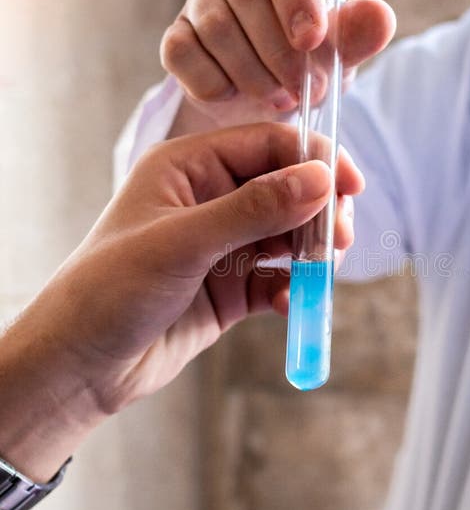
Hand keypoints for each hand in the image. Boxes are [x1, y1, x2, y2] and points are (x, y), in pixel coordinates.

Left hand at [1, 123, 362, 454]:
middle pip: (286, 189)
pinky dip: (291, 290)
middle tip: (340, 240)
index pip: (267, 145)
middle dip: (318, 212)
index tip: (350, 187)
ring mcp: (222, 245)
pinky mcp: (230, 287)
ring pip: (287, 236)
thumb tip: (320, 180)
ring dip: (309, 253)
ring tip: (320, 274)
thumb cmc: (111, 289)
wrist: (81, 364)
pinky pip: (277, 279)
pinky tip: (289, 305)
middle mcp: (209, 199)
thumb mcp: (183, 242)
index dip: (314, 160)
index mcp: (189, 167)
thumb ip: (253, 209)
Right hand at [159, 0, 395, 121]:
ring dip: (251, 73)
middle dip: (277, 50)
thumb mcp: (342, 48)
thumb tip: (381, 16)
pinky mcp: (177, 28)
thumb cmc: (312, 52)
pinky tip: (237, 95)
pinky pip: (182, 52)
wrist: (273, 85)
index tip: (312, 40)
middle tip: (302, 90)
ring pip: (214, 26)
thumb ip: (358, 33)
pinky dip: (213, 83)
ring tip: (280, 98)